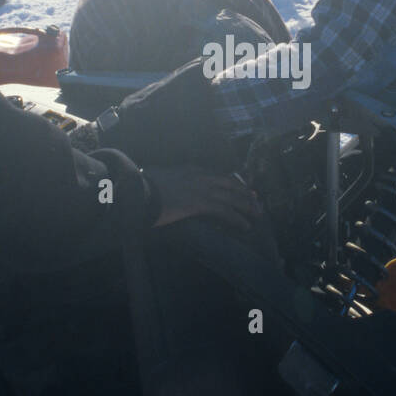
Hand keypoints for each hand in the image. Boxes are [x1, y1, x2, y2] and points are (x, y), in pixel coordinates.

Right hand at [143, 167, 260, 229]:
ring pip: (232, 197)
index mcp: (190, 169)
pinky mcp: (200, 203)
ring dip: (247, 206)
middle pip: (229, 183)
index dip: (231, 181)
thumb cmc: (142, 186)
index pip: (217, 174)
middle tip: (255, 199)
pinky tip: (246, 225)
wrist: (137, 191)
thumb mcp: (157, 177)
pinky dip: (237, 218)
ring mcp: (201, 189)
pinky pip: (225, 211)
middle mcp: (199, 176)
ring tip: (258, 214)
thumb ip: (166, 180)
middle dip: (244, 192)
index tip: (240, 186)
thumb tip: (163, 184)